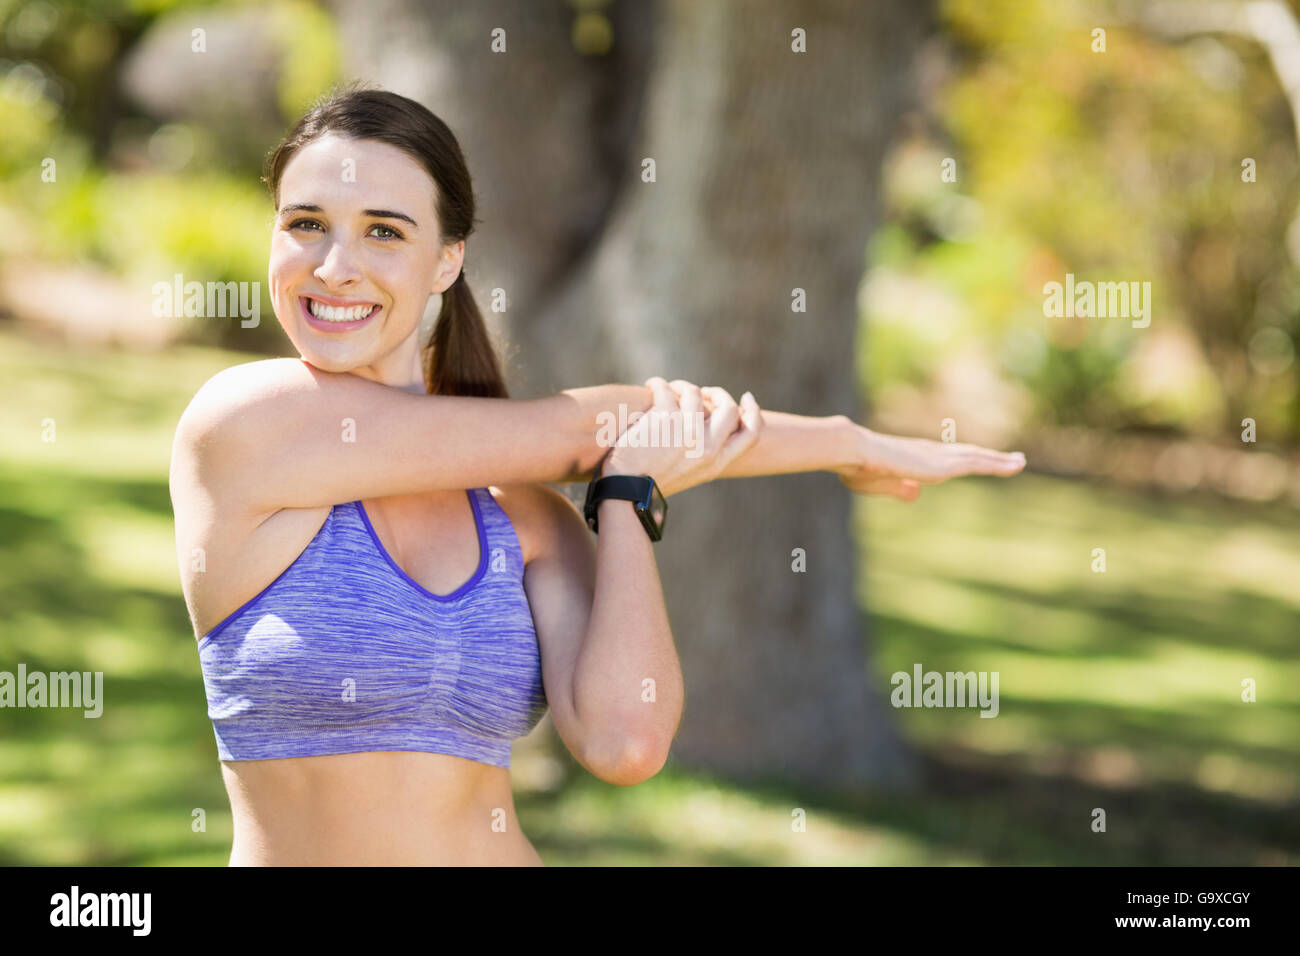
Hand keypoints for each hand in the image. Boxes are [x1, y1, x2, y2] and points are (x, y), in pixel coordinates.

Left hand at [601, 376, 762, 496]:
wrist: (625, 492)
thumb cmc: (649, 484)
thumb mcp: (689, 473)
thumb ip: (705, 452)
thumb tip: (709, 420)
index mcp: (716, 463)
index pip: (751, 433)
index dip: (752, 411)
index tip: (745, 397)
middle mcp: (707, 447)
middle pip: (728, 408)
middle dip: (718, 393)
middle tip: (702, 391)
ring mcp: (688, 431)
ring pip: (695, 393)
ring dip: (681, 386)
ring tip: (668, 389)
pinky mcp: (666, 418)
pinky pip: (667, 389)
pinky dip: (658, 384)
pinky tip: (651, 386)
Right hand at [834, 429, 1025, 501]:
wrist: (853, 452)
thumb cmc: (857, 467)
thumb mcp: (880, 484)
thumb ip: (900, 489)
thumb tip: (916, 495)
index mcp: (916, 457)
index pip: (949, 458)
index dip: (968, 459)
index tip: (982, 461)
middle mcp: (931, 453)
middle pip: (969, 454)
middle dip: (991, 458)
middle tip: (1015, 459)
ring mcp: (938, 457)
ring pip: (977, 458)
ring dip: (1000, 460)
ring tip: (1020, 462)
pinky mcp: (942, 465)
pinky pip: (977, 463)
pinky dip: (997, 464)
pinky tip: (1013, 466)